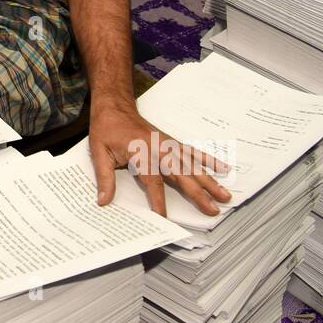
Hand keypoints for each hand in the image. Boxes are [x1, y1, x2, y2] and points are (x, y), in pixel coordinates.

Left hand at [89, 98, 230, 217]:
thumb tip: (104, 201)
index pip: (152, 180)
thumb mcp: (98, 152)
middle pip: (181, 174)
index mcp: (140, 152)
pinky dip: (208, 160)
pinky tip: (222, 168)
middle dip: (198, 193)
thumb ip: (104, 178)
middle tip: (212, 210)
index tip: (162, 216)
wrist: (115, 106)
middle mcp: (158, 148)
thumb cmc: (106, 129)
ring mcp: (168, 144)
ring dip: (209, 180)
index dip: (157, 199)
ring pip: (192, 165)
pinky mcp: (171, 142)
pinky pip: (192, 152)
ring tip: (224, 195)